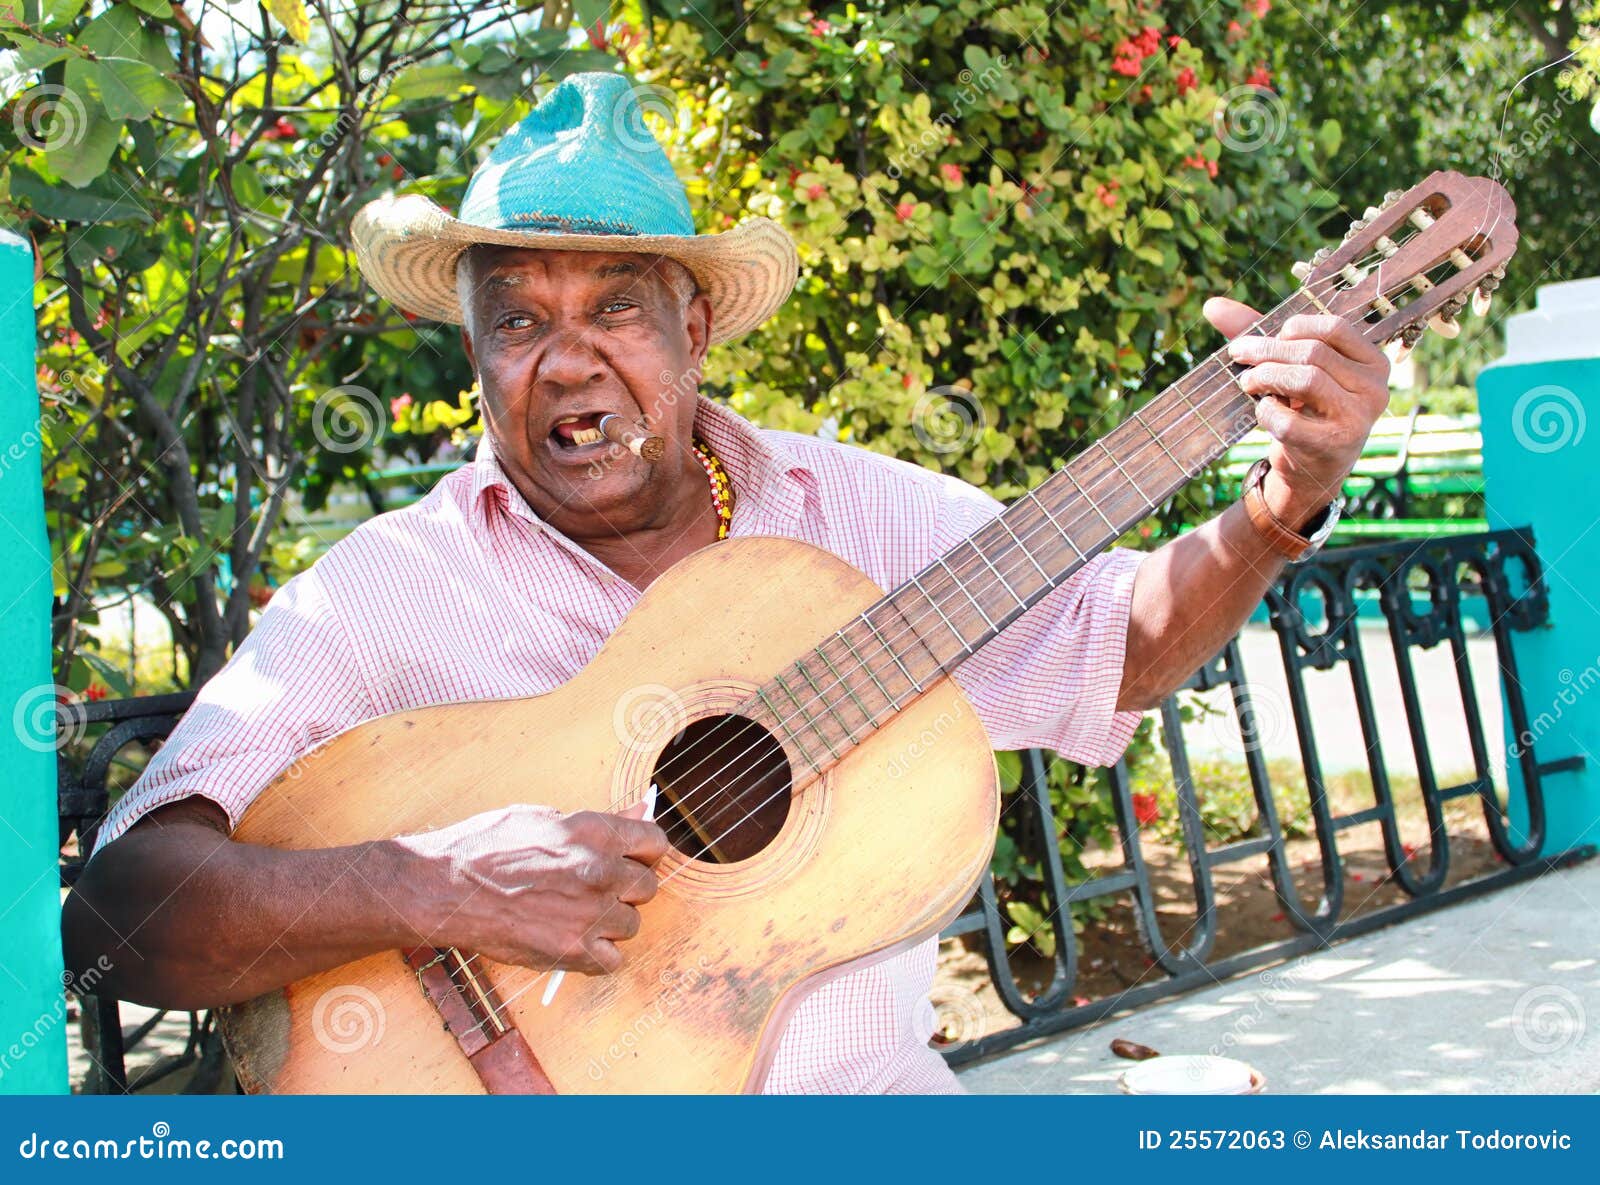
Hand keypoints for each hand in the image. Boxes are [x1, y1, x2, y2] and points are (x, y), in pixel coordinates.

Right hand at [392, 804, 667, 974]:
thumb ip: (598, 823)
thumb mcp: (543, 818)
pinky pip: (611, 960)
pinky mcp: (573, 951)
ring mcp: (589, 914)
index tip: (633, 858)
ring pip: (631, 925)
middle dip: (627, 888)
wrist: (444, 888)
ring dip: (610, 922)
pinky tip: (572, 939)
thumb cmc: (484, 847)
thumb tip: (639, 813)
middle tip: (596, 888)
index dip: (645, 852)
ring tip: (575, 913)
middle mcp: (600, 872)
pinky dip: (596, 954)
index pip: (656, 843)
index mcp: (595, 832)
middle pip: (648, 887)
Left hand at [1204, 297, 1390, 528]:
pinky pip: (1289, 420)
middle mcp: (1374, 388)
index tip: (1264, 338)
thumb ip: (1261, 336)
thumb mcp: (1291, 369)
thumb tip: (1211, 305)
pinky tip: (1263, 411)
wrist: (1312, 470)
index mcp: (1372, 362)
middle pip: (1314, 353)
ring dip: (1265, 377)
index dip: (1292, 327)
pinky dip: (1266, 412)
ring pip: (1306, 380)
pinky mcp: (1333, 445)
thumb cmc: (1304, 410)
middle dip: (1267, 351)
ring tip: (1246, 382)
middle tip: (1238, 356)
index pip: (1334, 327)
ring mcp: (1358, 418)